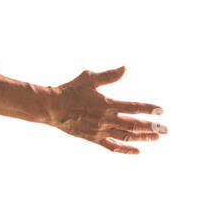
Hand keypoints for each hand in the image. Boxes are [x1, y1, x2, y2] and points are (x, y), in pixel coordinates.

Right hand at [43, 65, 165, 153]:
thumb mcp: (90, 79)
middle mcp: (106, 119)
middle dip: (152, 127)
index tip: (162, 111)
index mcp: (108, 104)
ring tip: (156, 138)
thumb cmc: (70, 90)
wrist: (52, 108)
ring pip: (127, 136)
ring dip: (143, 138)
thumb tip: (126, 68)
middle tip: (166, 129)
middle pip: (134, 124)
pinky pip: (113, 146)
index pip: (134, 107)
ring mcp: (101, 131)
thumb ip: (109, 76)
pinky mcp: (94, 139)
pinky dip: (126, 150)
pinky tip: (137, 151)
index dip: (149, 109)